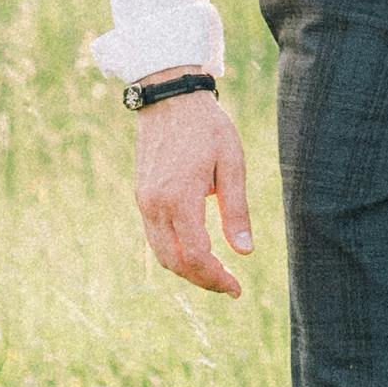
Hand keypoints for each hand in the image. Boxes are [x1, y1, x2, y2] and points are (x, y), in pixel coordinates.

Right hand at [135, 93, 254, 296]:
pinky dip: (174, 254)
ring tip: (216, 273)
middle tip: (230, 286)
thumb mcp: (232, 163)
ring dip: (187, 270)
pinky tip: (196, 252)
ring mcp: (145, 203)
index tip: (237, 288)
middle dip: (203, 281)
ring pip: (161, 255)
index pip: (195, 255)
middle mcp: (156, 206)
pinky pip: (155, 238)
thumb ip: (236, 210)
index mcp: (180, 198)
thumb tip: (245, 252)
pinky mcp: (142, 198)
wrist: (169, 98)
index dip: (217, 278)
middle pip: (175, 263)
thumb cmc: (207, 127)